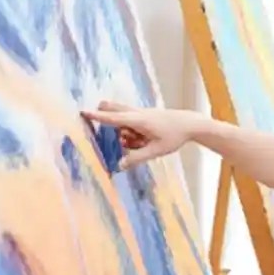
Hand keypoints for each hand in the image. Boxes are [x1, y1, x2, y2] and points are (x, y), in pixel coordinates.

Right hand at [80, 102, 203, 169]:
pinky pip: (130, 120)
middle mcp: (137, 113)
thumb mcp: (156, 151)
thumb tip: (118, 166)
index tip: (82, 112)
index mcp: (138, 120)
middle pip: (113, 108)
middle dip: (106, 118)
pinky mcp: (145, 115)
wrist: (191, 124)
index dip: (97, 116)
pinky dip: (130, 130)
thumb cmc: (174, 136)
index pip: (113, 118)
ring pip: (122, 115)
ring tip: (135, 142)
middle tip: (110, 134)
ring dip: (121, 128)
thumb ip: (136, 158)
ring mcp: (141, 112)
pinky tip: (142, 140)